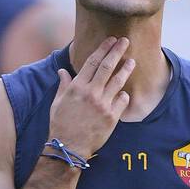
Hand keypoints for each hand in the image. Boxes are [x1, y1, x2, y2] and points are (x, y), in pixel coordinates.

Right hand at [48, 36, 134, 159]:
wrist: (68, 148)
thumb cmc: (60, 125)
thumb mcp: (57, 103)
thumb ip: (64, 85)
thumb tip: (62, 72)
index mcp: (77, 87)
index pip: (92, 61)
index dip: (103, 49)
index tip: (110, 40)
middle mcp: (91, 93)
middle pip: (107, 66)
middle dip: (117, 51)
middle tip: (125, 41)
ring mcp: (103, 104)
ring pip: (118, 81)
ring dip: (126, 69)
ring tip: (132, 61)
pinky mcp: (111, 117)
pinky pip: (122, 100)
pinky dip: (124, 95)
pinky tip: (124, 93)